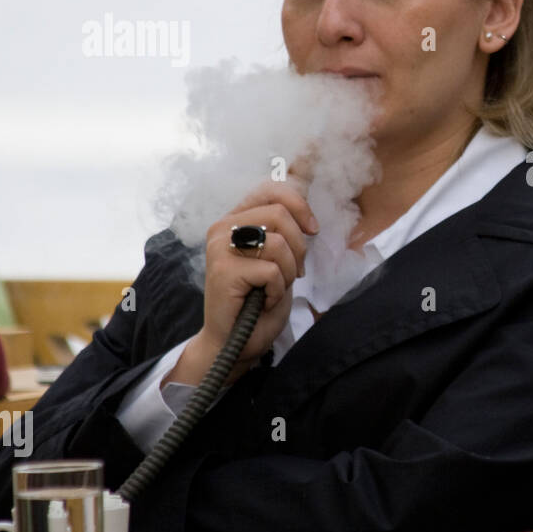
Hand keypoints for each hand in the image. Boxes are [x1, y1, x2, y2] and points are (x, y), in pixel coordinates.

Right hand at [173, 170, 318, 385]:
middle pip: (279, 214)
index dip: (299, 205)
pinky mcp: (223, 271)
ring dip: (287, 272)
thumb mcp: (278, 257)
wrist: (235, 342)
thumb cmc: (259, 300)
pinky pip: (272, 270)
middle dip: (298, 248)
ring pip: (277, 243)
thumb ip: (285, 230)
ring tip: (273, 288)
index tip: (312, 229)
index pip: (271, 189)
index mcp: (236, 219)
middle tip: (291, 272)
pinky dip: (277, 290)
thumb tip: (308, 209)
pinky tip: (263, 300)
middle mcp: (222, 228)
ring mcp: (220, 248)